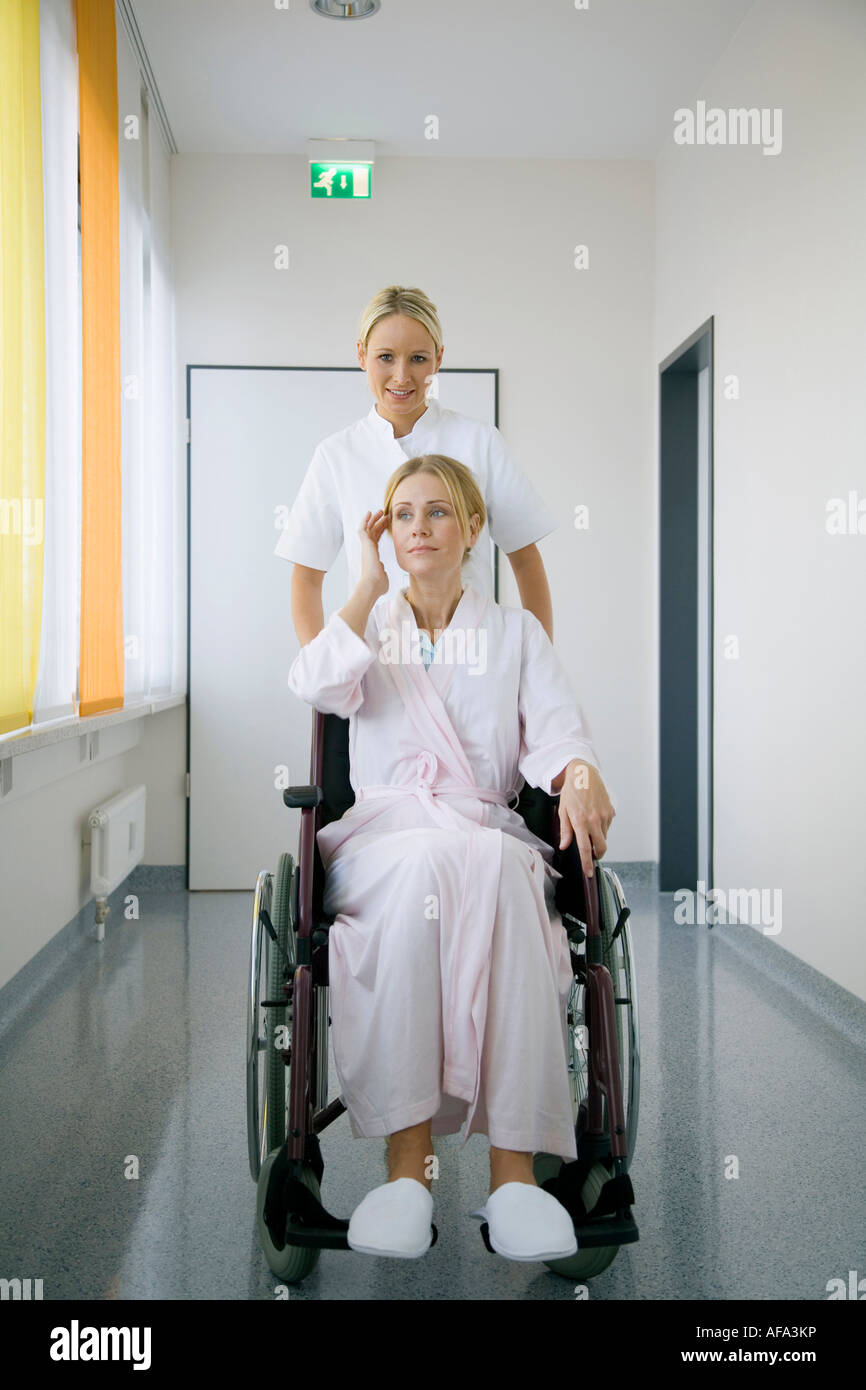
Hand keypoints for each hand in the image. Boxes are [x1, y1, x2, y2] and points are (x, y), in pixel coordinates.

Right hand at [357, 510, 389, 599]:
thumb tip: (382, 570)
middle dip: (377, 522)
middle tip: (384, 514)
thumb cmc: (378, 584)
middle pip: (372, 532)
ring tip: (379, 511)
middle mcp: (368, 550)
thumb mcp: (383, 575)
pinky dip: (365, 520)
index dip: (380, 531)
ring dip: (373, 519)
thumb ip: (382, 571)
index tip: (385, 524)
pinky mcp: (364, 544)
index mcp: (373, 556)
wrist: (373, 585)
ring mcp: (366, 547)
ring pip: (368, 529)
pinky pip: (363, 529)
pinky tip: (369, 513)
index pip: (376, 540)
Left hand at [557, 760, 615, 878]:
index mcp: (580, 821)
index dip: (587, 863)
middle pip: (601, 847)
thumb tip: (564, 845)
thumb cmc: (572, 792)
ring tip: (588, 825)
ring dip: (597, 838)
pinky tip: (594, 817)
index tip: (589, 872)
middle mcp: (594, 820)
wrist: (584, 775)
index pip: (584, 848)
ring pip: (604, 837)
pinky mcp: (611, 811)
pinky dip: (601, 827)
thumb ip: (565, 830)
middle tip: (591, 855)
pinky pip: (607, 826)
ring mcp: (604, 816)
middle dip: (597, 855)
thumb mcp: (563, 811)